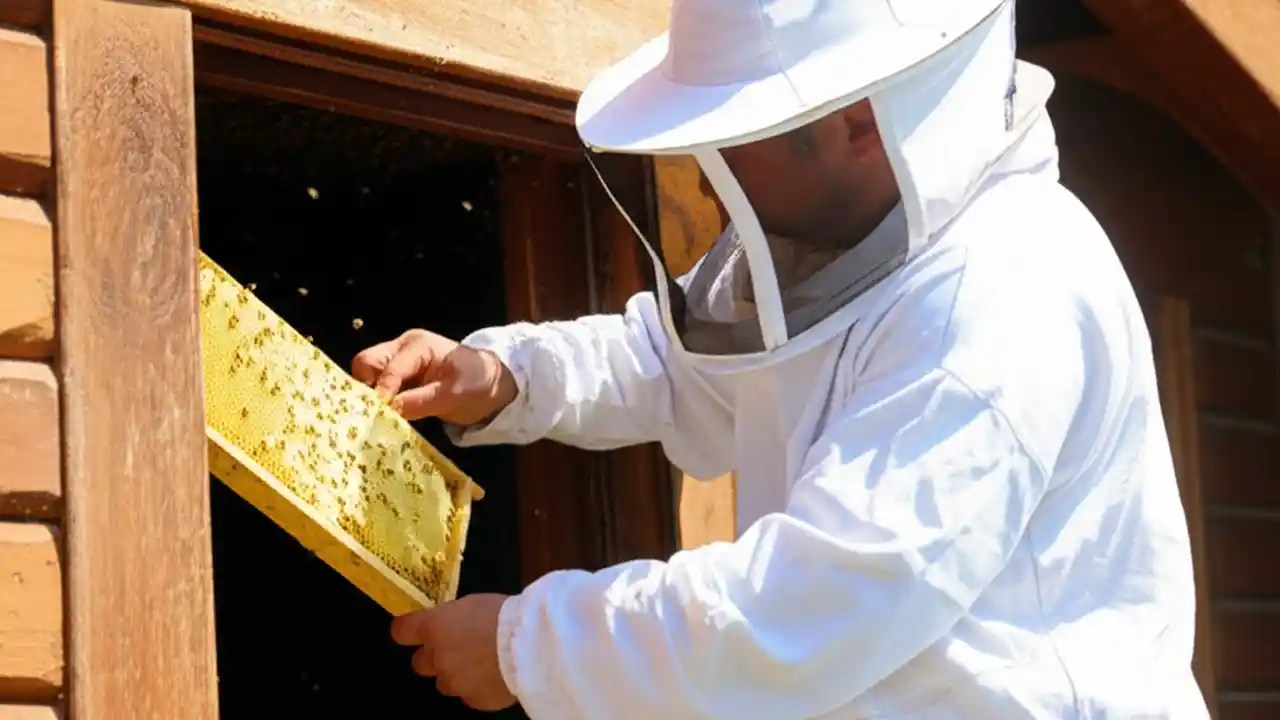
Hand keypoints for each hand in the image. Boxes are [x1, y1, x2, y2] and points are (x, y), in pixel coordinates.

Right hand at [352, 328, 516, 425]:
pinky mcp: (399, 379)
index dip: (382, 392)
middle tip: (374, 412)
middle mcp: (402, 349)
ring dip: (371, 395)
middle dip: (366, 387)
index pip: (388, 368)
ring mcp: (398, 363)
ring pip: (367, 374)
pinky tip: (385, 417)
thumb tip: (389, 409)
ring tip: (380, 417)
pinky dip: (379, 401)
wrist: (493, 385)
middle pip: (366, 362)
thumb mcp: (453, 395)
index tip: (380, 415)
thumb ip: (420, 401)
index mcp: (417, 345)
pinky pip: (378, 387)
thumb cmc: (477, 384)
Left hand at [391, 593, 516, 710]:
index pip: (402, 632)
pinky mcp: (473, 700)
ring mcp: (454, 682)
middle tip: (456, 648)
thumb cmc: (505, 615)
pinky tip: (496, 675)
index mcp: (434, 627)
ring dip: (457, 674)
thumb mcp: (473, 604)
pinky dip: (478, 686)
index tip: (414, 630)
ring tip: (482, 664)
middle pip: (419, 663)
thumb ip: (453, 618)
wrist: (531, 646)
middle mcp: (437, 657)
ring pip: (445, 682)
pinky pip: (469, 694)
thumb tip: (450, 624)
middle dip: (434, 657)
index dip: (407, 631)